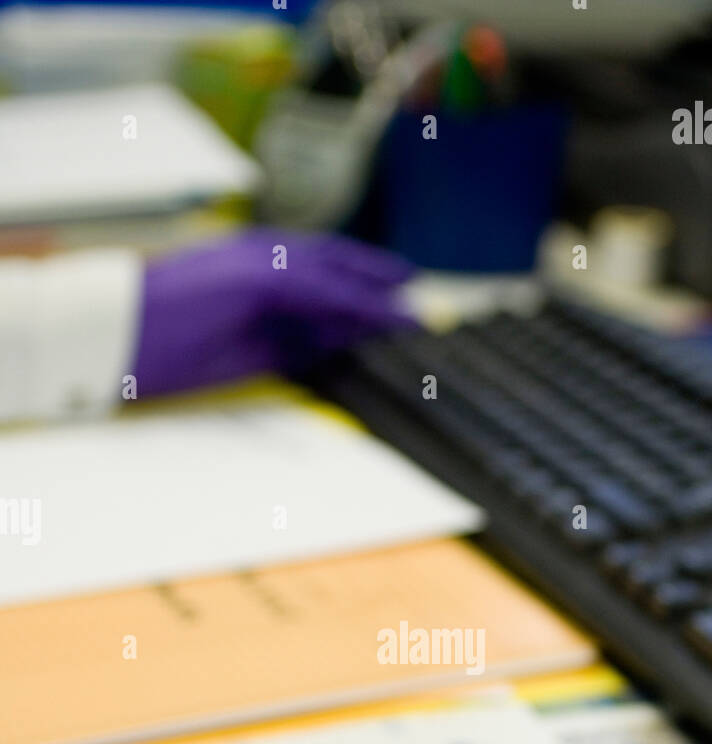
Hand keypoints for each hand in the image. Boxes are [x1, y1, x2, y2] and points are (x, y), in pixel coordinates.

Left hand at [132, 230, 414, 397]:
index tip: (412, 293)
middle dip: (379, 306)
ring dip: (363, 336)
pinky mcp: (262, 362)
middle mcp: (279, 286)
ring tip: (400, 347)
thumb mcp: (268, 280)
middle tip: (419, 320)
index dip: (378, 278)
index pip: (341, 264)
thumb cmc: (193, 291)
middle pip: (342, 294)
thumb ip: (328, 292)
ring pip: (330, 328)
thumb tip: (382, 305)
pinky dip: (336, 361)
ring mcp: (272, 324)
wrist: (135, 336)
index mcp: (278, 253)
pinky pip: (311, 359)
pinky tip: (358, 366)